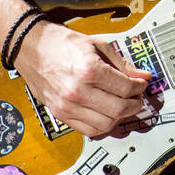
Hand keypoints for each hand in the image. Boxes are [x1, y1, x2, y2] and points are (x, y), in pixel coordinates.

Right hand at [13, 21, 151, 137]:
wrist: (32, 48)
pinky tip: (108, 113)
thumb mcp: (97, 45)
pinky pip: (88, 130)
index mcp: (89, 70)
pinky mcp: (60, 114)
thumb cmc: (61, 44)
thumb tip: (142, 75)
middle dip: (135, 104)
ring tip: (124, 105)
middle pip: (118, 109)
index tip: (142, 83)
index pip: (125, 88)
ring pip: (105, 124)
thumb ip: (122, 63)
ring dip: (121, 117)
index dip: (140, 87)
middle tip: (138, 96)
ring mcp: (67, 105)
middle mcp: (77, 91)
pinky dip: (103, 126)